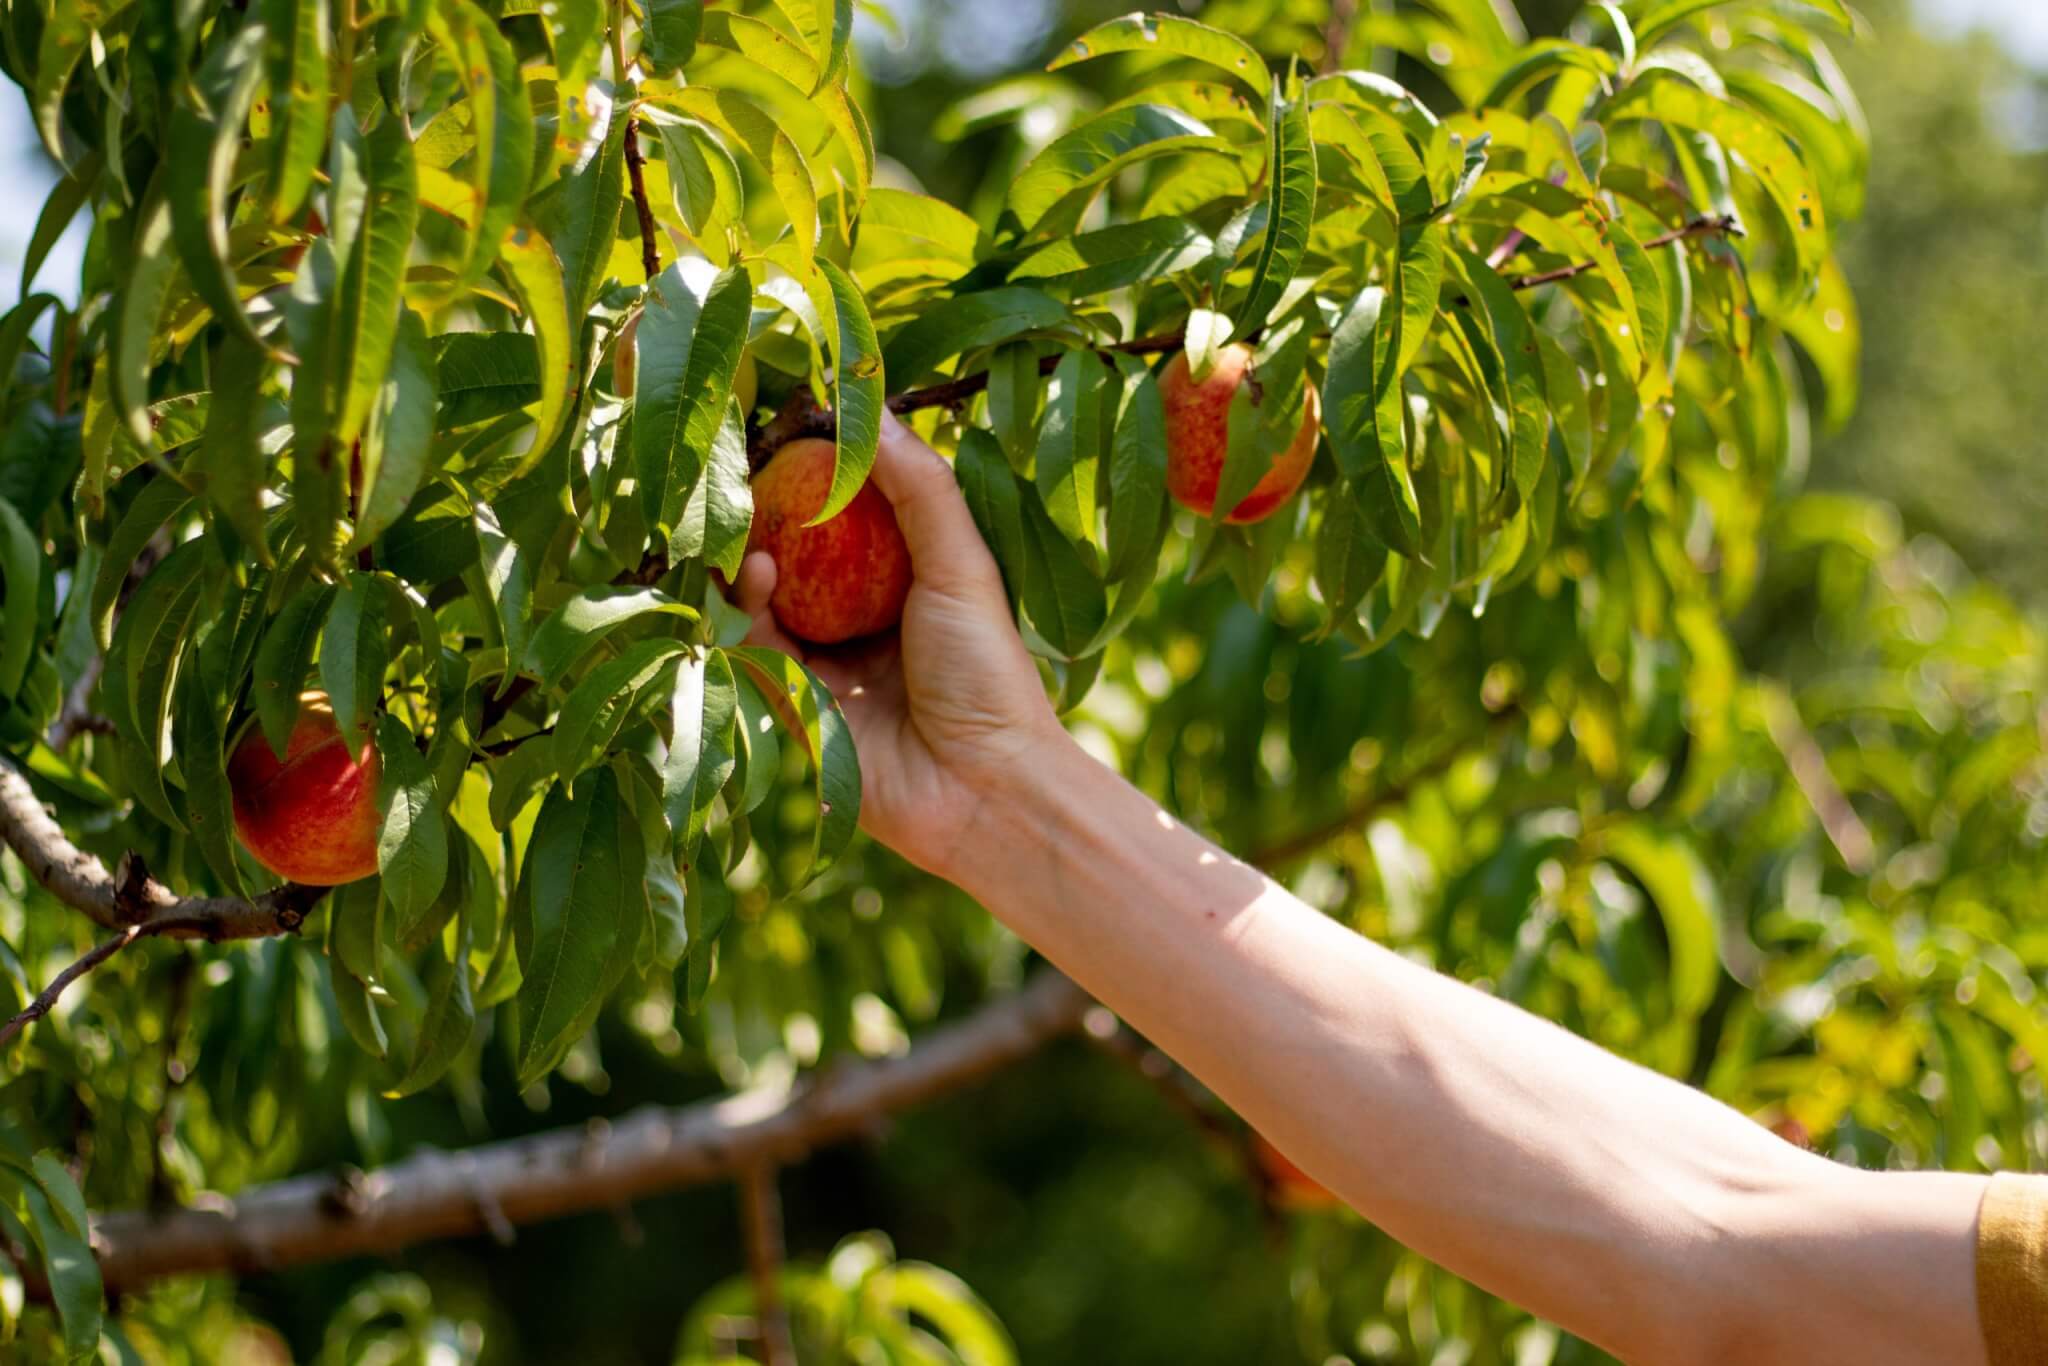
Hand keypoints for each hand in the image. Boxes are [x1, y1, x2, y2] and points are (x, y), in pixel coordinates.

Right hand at [735, 410, 1064, 876]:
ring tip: (753, 516)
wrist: (981, 787)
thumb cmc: (986, 672)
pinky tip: (756, 570)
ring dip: (753, 555)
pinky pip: (754, 648)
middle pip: (803, 559)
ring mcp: (826, 670)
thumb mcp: (961, 565)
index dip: (824, 480)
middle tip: (751, 466)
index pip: (854, 524)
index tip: (799, 430)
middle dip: (772, 514)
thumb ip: (920, 488)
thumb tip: (874, 408)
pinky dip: (747, 607)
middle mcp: (863, 628)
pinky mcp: (793, 710)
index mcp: (909, 593)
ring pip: (769, 601)